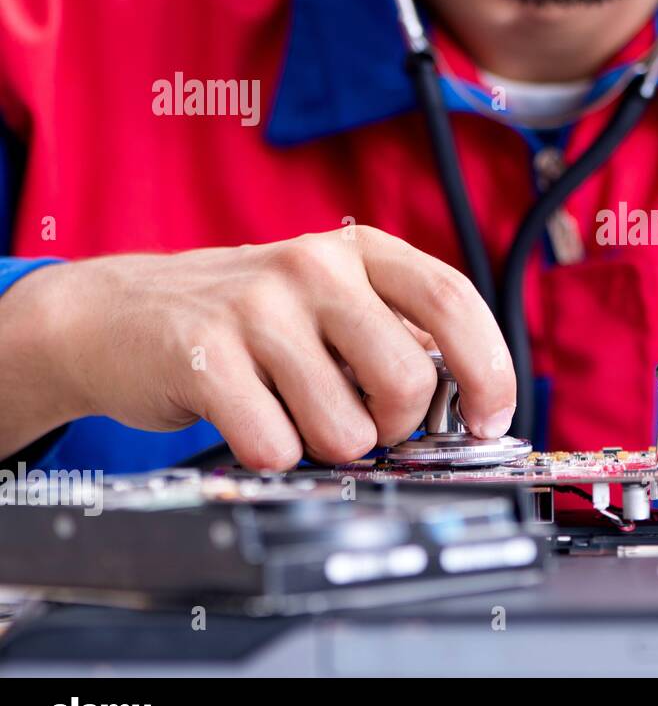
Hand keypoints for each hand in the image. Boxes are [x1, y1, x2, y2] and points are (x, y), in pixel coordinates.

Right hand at [0, 227, 514, 468]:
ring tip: (291, 411)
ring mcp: (258, 306)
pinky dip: (272, 454)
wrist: (119, 313)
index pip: (454, 302)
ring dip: (326, 445)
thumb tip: (467, 403)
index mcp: (361, 251)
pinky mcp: (202, 354)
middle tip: (365, 424)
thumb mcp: (332, 302)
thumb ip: (397, 336)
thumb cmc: (248, 320)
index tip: (490, 421)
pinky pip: (276, 447)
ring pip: (345, 429)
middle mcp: (315, 266)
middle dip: (396, 426)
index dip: (489, 371)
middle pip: (408, 379)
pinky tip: (248, 420)